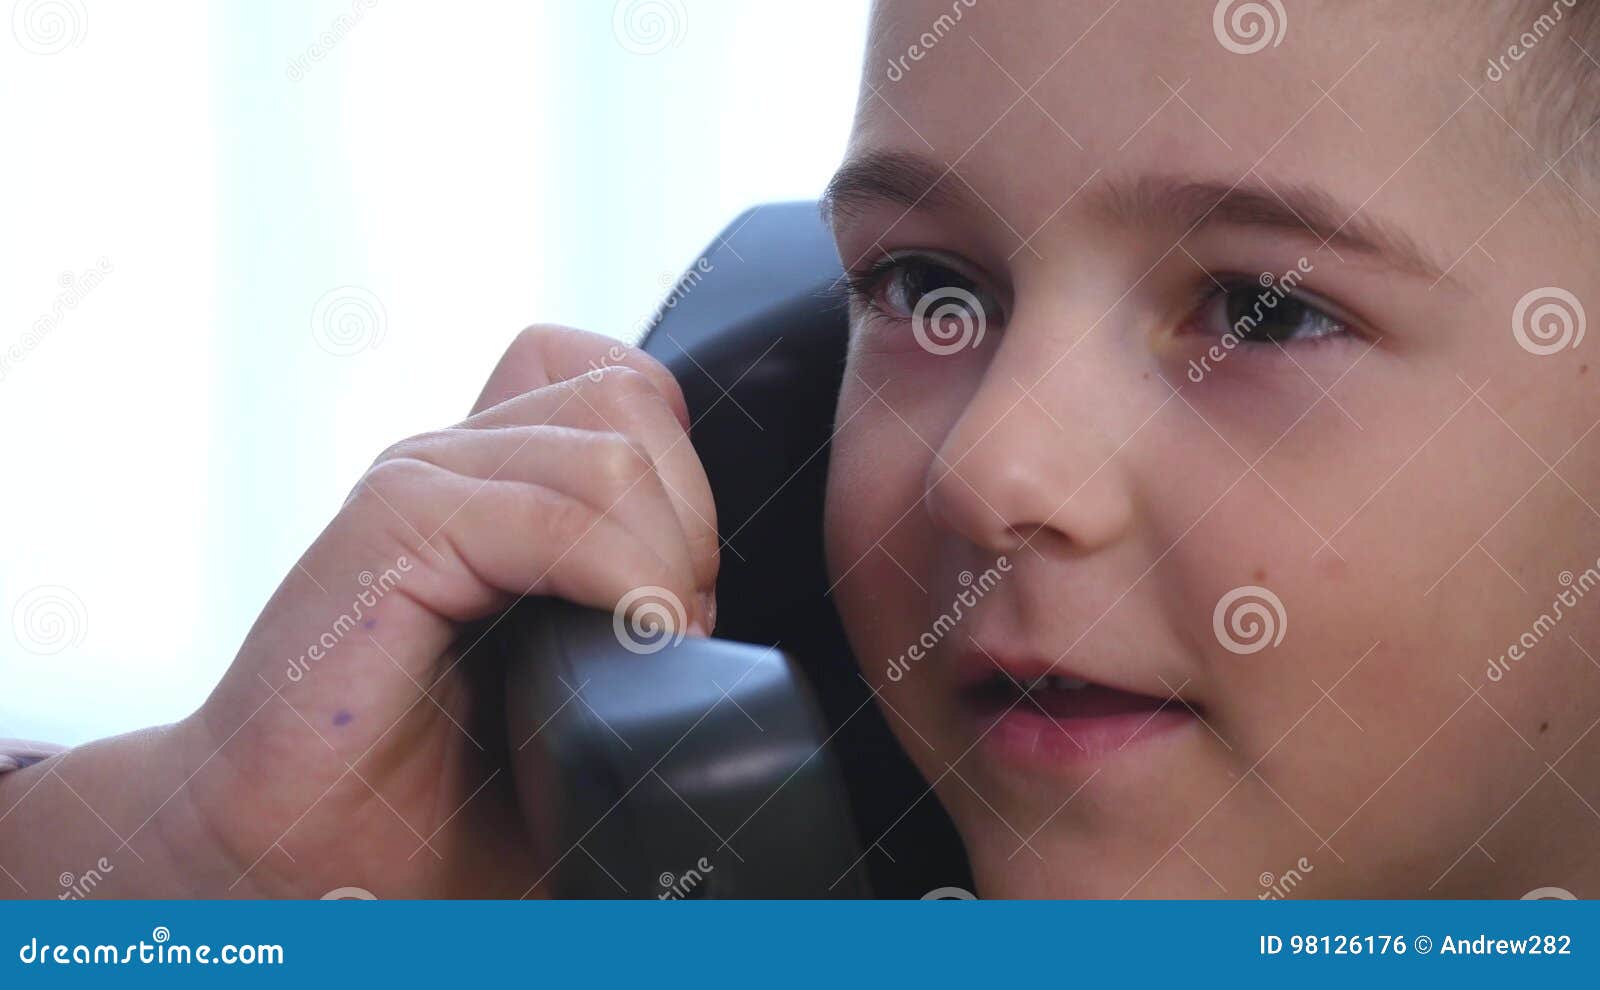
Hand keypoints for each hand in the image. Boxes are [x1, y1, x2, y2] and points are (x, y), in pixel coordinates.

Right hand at [180, 325, 718, 896]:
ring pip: (612, 446)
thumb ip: (653, 634)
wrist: (301, 862)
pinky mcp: (389, 527)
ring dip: (663, 558)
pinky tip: (625, 641)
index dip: (688, 484)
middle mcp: (465, 462)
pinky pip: (545, 510)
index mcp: (509, 484)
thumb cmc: (443, 797)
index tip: (682, 610)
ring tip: (643, 651)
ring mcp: (425, 483)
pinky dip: (617, 576)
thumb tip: (751, 650)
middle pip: (636, 400)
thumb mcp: (586, 704)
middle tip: (668, 640)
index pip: (632, 390)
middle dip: (690, 525)